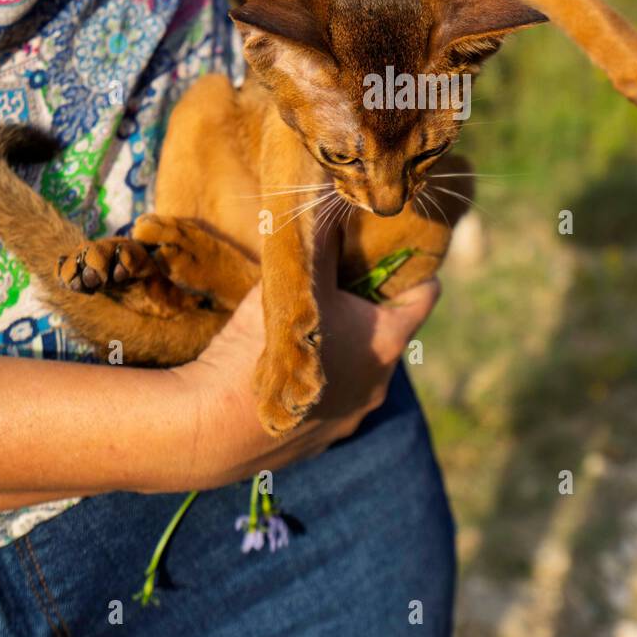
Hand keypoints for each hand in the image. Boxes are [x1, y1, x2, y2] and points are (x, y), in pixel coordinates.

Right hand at [169, 225, 438, 490]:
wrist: (211, 425)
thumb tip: (334, 197)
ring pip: (358, 365)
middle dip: (365, 303)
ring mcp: (353, 415)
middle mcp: (381, 382)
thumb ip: (322, 241)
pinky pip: (332, 397)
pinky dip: (319, 378)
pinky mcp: (324, 438)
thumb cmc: (260, 345)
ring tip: (305, 323)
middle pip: (387, 329)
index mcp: (387, 341)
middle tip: (335, 278)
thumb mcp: (296, 280)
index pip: (425, 293)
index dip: (409, 266)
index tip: (386, 250)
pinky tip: (287, 365)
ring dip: (340, 342)